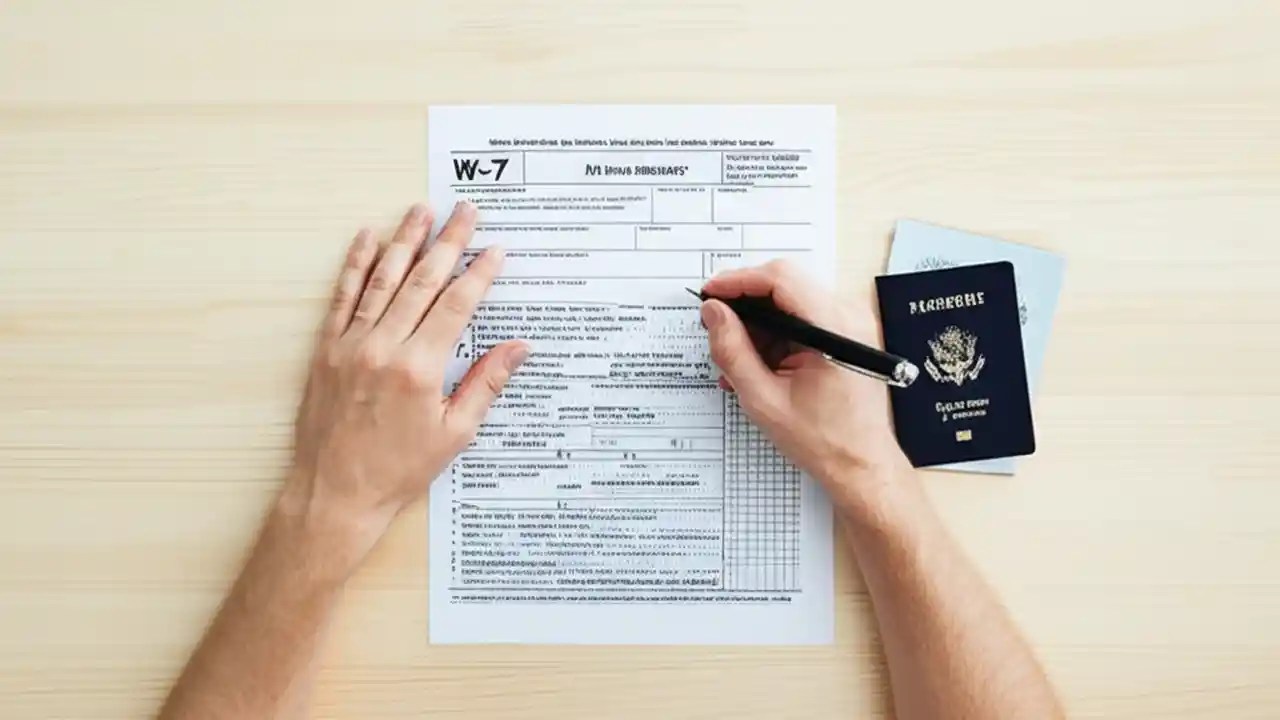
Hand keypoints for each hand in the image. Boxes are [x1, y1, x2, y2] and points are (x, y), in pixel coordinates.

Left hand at [281, 202, 526, 565]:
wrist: (335, 494)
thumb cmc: (397, 471)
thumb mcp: (454, 434)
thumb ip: (486, 384)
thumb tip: (519, 347)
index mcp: (421, 369)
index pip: (457, 306)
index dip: (480, 274)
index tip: (496, 250)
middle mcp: (384, 348)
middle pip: (423, 282)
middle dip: (448, 243)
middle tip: (465, 212)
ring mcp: (351, 345)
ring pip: (383, 280)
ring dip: (404, 241)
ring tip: (421, 210)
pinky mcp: (326, 350)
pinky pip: (343, 296)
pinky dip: (355, 264)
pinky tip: (367, 238)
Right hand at [701, 261, 914, 517]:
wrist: (861, 464)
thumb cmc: (824, 440)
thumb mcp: (764, 399)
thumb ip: (733, 351)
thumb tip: (714, 313)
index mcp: (835, 328)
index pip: (780, 279)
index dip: (739, 281)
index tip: (711, 294)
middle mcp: (849, 316)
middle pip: (785, 283)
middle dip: (745, 302)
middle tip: (716, 324)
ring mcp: (850, 323)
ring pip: (791, 299)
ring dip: (758, 323)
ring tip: (736, 359)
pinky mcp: (846, 334)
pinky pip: (803, 317)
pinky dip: (775, 334)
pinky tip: (758, 364)